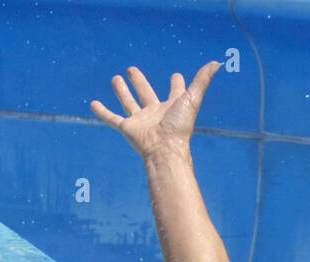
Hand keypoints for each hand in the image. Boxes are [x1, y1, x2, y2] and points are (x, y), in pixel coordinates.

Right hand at [90, 62, 220, 161]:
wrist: (165, 150)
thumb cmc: (179, 126)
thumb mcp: (192, 99)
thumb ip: (202, 81)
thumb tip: (217, 63)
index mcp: (172, 106)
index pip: (176, 91)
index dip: (178, 84)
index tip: (177, 76)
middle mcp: (156, 112)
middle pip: (146, 93)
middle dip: (139, 81)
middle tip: (132, 69)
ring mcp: (141, 120)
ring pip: (129, 103)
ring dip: (121, 91)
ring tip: (115, 79)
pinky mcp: (127, 128)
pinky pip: (112, 118)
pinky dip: (102, 112)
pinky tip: (93, 104)